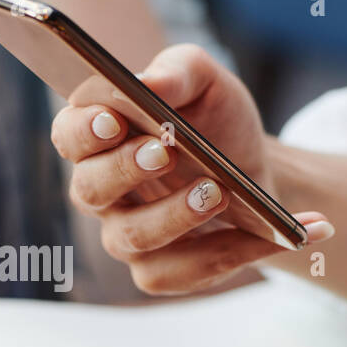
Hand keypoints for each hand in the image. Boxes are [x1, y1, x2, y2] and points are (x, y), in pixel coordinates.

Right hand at [50, 44, 332, 294]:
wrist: (250, 169)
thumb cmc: (213, 121)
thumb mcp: (207, 82)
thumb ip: (178, 71)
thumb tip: (147, 83)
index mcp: (98, 138)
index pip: (69, 135)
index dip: (84, 131)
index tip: (114, 119)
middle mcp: (101, 192)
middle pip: (89, 191)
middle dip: (124, 171)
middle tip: (166, 151)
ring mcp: (126, 236)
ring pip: (133, 239)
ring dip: (176, 217)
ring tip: (219, 192)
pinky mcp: (160, 270)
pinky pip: (179, 274)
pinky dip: (234, 255)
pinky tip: (277, 237)